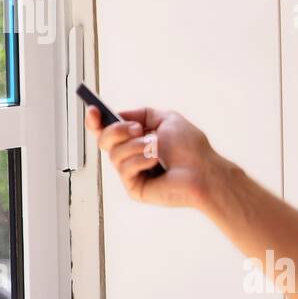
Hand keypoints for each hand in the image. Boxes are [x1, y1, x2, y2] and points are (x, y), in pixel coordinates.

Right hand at [86, 105, 231, 211]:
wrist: (203, 170)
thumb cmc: (191, 148)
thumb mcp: (166, 118)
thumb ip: (142, 113)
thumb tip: (120, 115)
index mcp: (136, 139)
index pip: (107, 130)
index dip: (96, 121)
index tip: (93, 110)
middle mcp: (131, 156)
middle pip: (103, 140)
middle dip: (116, 131)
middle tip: (136, 129)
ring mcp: (131, 172)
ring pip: (113, 154)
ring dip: (135, 146)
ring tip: (155, 147)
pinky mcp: (134, 187)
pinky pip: (124, 169)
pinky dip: (140, 160)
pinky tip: (155, 162)